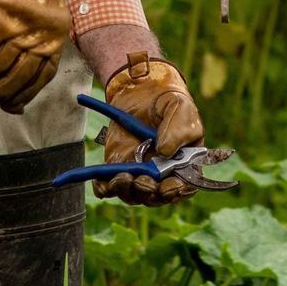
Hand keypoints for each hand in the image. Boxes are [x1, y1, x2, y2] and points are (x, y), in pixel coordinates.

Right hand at [0, 0, 71, 111]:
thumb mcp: (40, 17)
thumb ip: (32, 45)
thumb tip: (18, 83)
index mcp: (56, 37)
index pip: (40, 78)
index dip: (22, 96)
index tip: (7, 108)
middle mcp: (42, 34)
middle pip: (15, 76)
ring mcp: (22, 25)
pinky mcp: (0, 13)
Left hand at [96, 56, 203, 204]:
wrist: (141, 89)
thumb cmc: (168, 100)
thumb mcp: (180, 108)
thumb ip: (177, 130)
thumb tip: (165, 152)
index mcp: (184, 164)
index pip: (183, 188)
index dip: (175, 192)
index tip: (166, 186)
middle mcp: (161, 173)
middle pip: (156, 197)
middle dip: (148, 192)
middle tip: (141, 180)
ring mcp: (138, 171)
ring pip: (132, 195)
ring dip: (127, 191)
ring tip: (122, 177)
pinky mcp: (117, 166)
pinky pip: (108, 187)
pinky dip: (104, 188)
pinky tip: (102, 180)